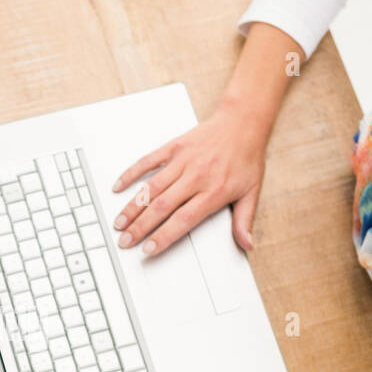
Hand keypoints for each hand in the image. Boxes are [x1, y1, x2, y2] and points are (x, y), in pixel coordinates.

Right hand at [110, 102, 267, 254]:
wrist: (243, 122)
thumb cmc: (247, 156)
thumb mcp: (252, 192)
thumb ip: (244, 220)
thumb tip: (247, 244)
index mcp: (213, 192)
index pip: (183, 220)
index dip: (163, 236)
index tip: (148, 249)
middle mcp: (195, 177)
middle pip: (161, 207)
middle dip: (140, 227)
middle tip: (125, 241)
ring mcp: (182, 161)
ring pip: (151, 188)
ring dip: (132, 207)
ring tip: (119, 222)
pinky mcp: (174, 147)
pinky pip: (148, 161)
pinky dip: (132, 174)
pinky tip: (119, 187)